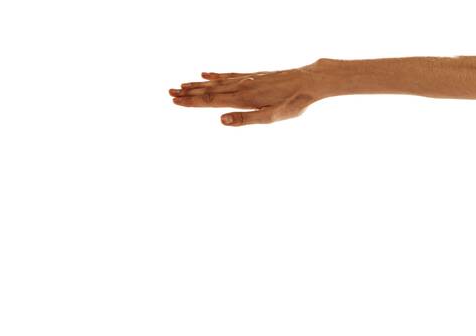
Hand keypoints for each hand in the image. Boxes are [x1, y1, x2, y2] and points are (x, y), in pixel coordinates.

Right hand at [167, 62, 324, 125]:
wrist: (307, 81)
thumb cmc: (292, 103)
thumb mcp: (272, 117)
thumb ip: (246, 119)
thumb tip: (221, 120)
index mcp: (243, 98)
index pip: (211, 101)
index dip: (192, 102)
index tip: (175, 101)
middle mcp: (241, 86)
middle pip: (209, 90)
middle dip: (188, 93)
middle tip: (168, 93)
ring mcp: (246, 79)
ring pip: (216, 82)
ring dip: (197, 84)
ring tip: (181, 85)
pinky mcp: (253, 76)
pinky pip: (229, 75)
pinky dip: (215, 75)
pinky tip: (206, 74)